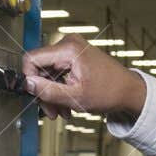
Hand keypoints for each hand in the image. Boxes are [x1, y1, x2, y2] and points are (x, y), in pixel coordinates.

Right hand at [23, 37, 146, 122]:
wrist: (128, 91)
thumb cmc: (110, 92)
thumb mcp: (75, 97)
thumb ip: (48, 91)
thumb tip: (27, 84)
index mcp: (68, 49)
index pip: (32, 59)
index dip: (30, 80)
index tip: (36, 97)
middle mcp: (68, 44)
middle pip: (40, 68)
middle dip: (44, 92)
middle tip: (52, 111)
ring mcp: (71, 49)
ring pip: (47, 73)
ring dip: (52, 94)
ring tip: (62, 111)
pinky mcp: (73, 56)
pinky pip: (57, 73)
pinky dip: (59, 89)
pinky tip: (66, 103)